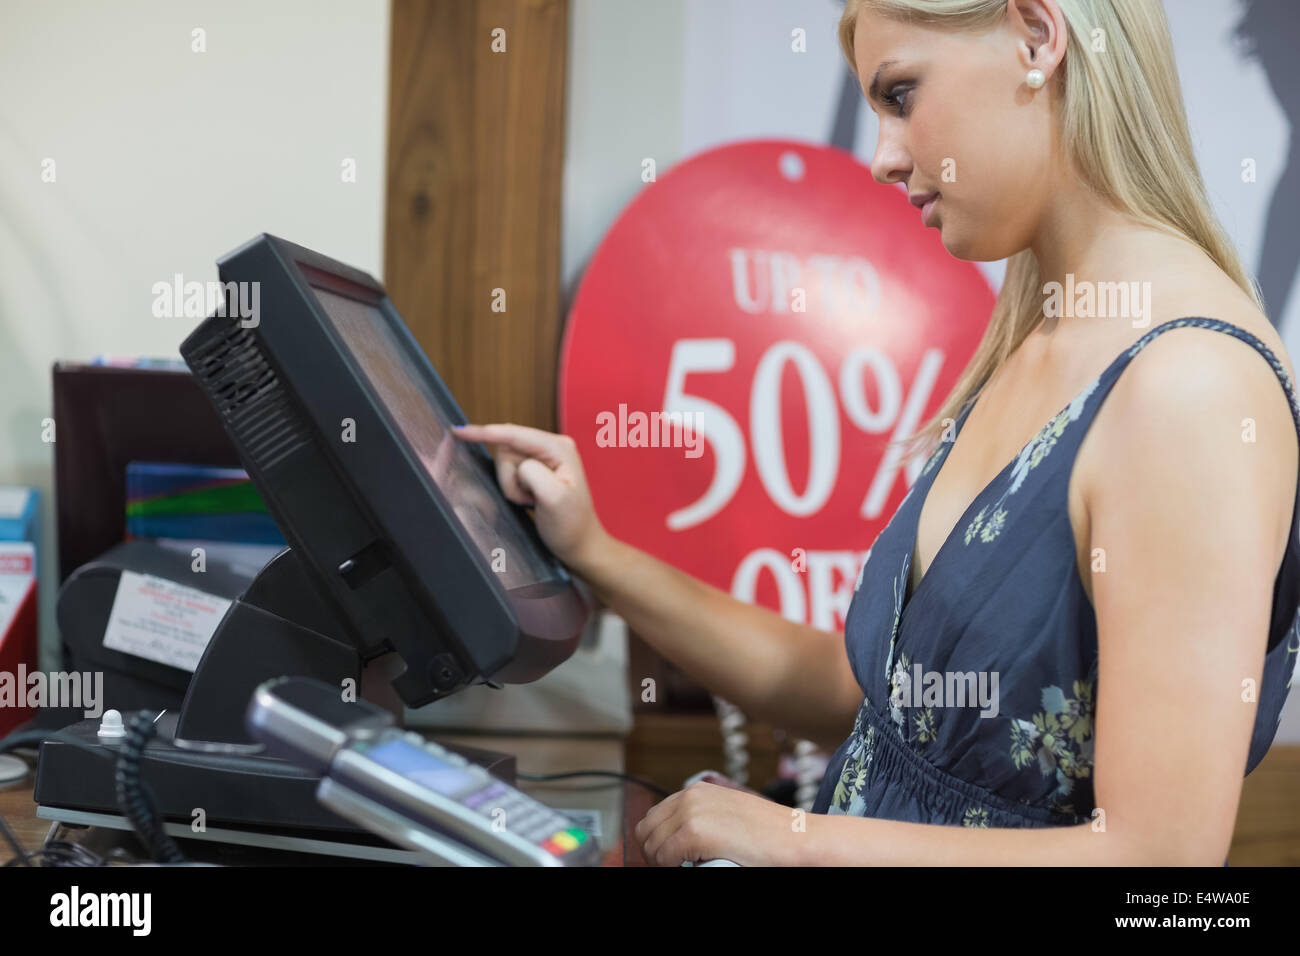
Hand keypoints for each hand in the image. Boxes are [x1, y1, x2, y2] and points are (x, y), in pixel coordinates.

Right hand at [452, 422, 609, 571]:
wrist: (579, 544)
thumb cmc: (570, 525)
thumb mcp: (555, 499)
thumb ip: (533, 474)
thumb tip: (519, 464)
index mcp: (559, 448)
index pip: (515, 434)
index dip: (485, 432)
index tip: (459, 431)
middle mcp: (551, 447)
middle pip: (506, 449)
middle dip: (509, 478)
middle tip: (528, 499)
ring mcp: (543, 458)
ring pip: (505, 463)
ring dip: (511, 486)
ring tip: (531, 501)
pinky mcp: (536, 470)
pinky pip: (509, 473)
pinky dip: (513, 489)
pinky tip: (529, 500)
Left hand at [634, 781, 803, 866]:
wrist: (795, 838)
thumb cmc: (769, 833)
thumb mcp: (728, 815)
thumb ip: (701, 819)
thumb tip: (675, 840)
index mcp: (697, 791)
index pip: (654, 817)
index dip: (656, 842)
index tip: (669, 860)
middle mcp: (690, 797)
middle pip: (646, 830)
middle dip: (653, 852)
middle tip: (674, 867)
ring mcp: (691, 813)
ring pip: (651, 846)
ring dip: (662, 862)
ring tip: (684, 868)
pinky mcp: (694, 833)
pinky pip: (664, 857)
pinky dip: (671, 867)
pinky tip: (692, 868)